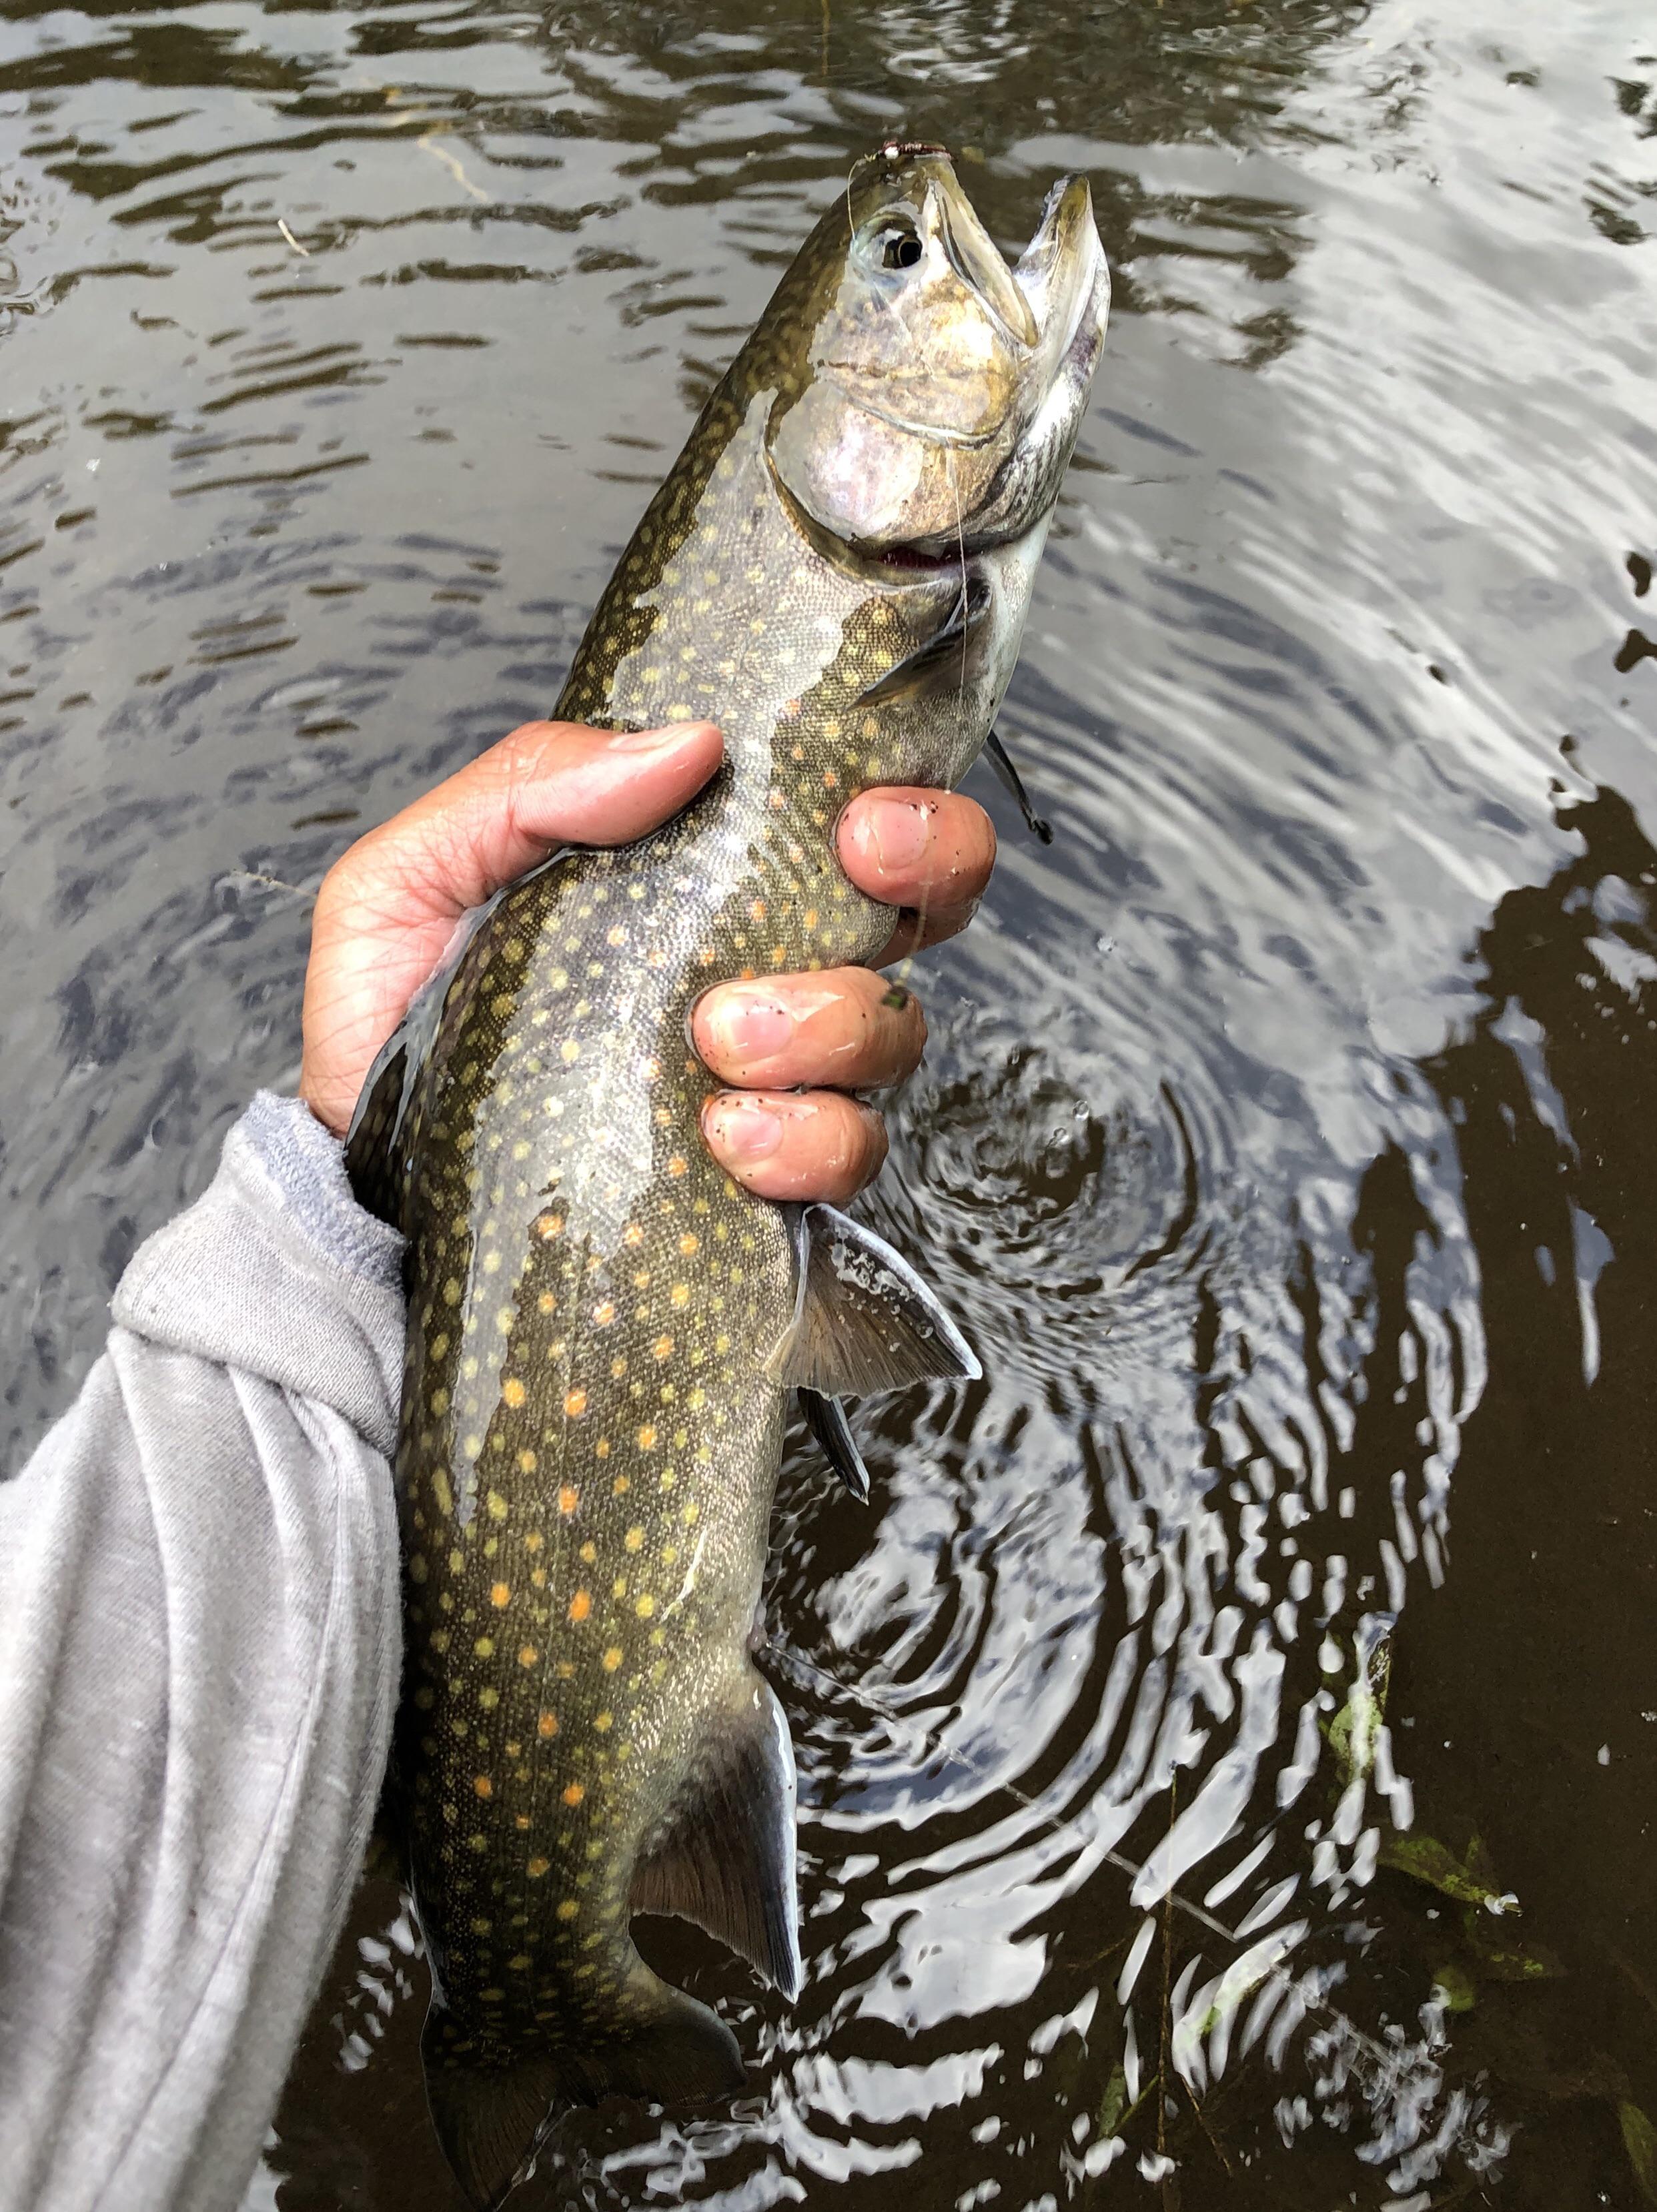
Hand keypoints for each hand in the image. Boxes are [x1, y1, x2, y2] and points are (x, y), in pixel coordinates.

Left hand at [300, 720, 995, 1204]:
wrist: (365, 1198)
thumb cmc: (392, 1031)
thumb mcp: (410, 882)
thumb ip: (525, 788)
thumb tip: (688, 744)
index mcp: (701, 883)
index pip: (854, 816)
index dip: (911, 801)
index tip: (861, 813)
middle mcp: (765, 970)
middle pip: (926, 905)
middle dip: (925, 874)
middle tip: (848, 879)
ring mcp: (779, 1080)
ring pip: (893, 1029)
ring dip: (834, 1019)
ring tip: (721, 1039)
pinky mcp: (769, 1182)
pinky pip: (849, 1154)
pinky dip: (808, 1139)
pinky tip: (730, 1138)